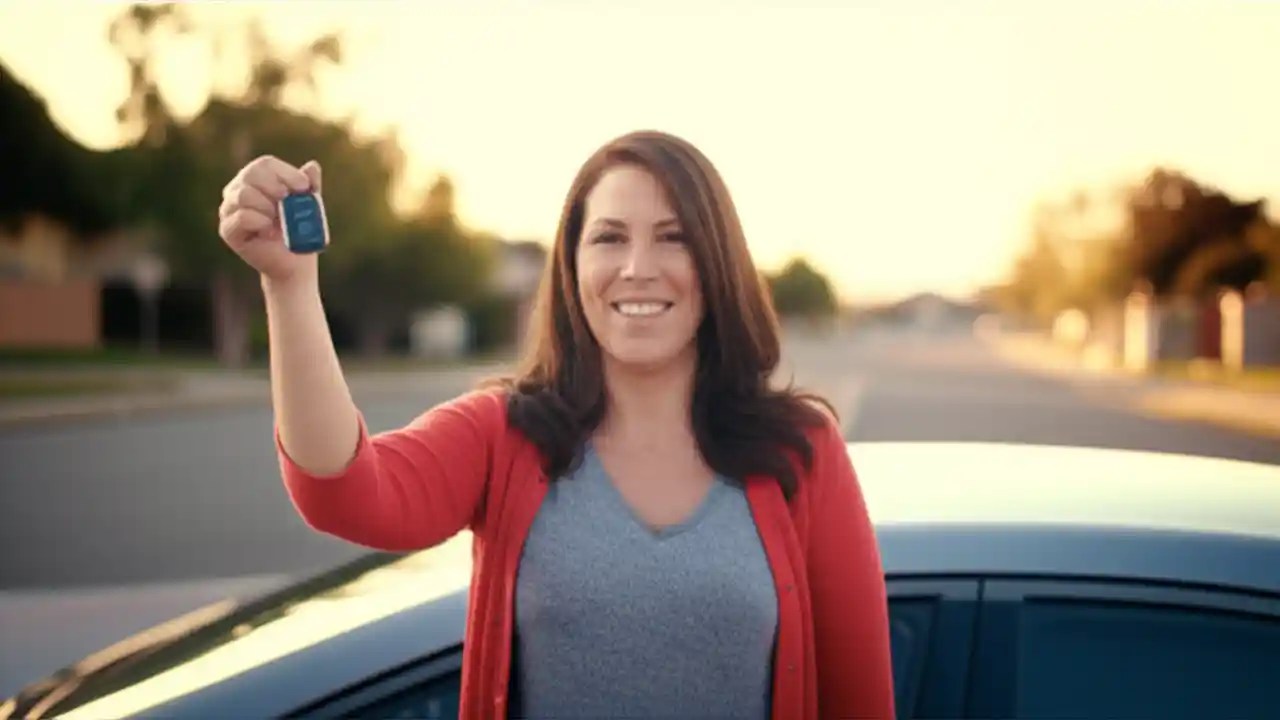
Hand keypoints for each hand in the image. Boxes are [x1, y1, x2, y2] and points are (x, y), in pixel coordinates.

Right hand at [218, 155, 323, 284]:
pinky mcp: (227, 230)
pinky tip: (269, 231)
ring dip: (267, 206)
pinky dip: (260, 222)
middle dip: (275, 187)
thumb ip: (310, 185)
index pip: (265, 164)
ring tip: (278, 220)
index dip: (286, 173)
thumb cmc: (299, 229)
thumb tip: (313, 166)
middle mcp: (237, 189)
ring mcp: (229, 209)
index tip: (304, 188)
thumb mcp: (309, 205)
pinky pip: (241, 217)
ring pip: (243, 194)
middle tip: (288, 202)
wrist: (293, 262)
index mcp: (256, 178)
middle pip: (251, 174)